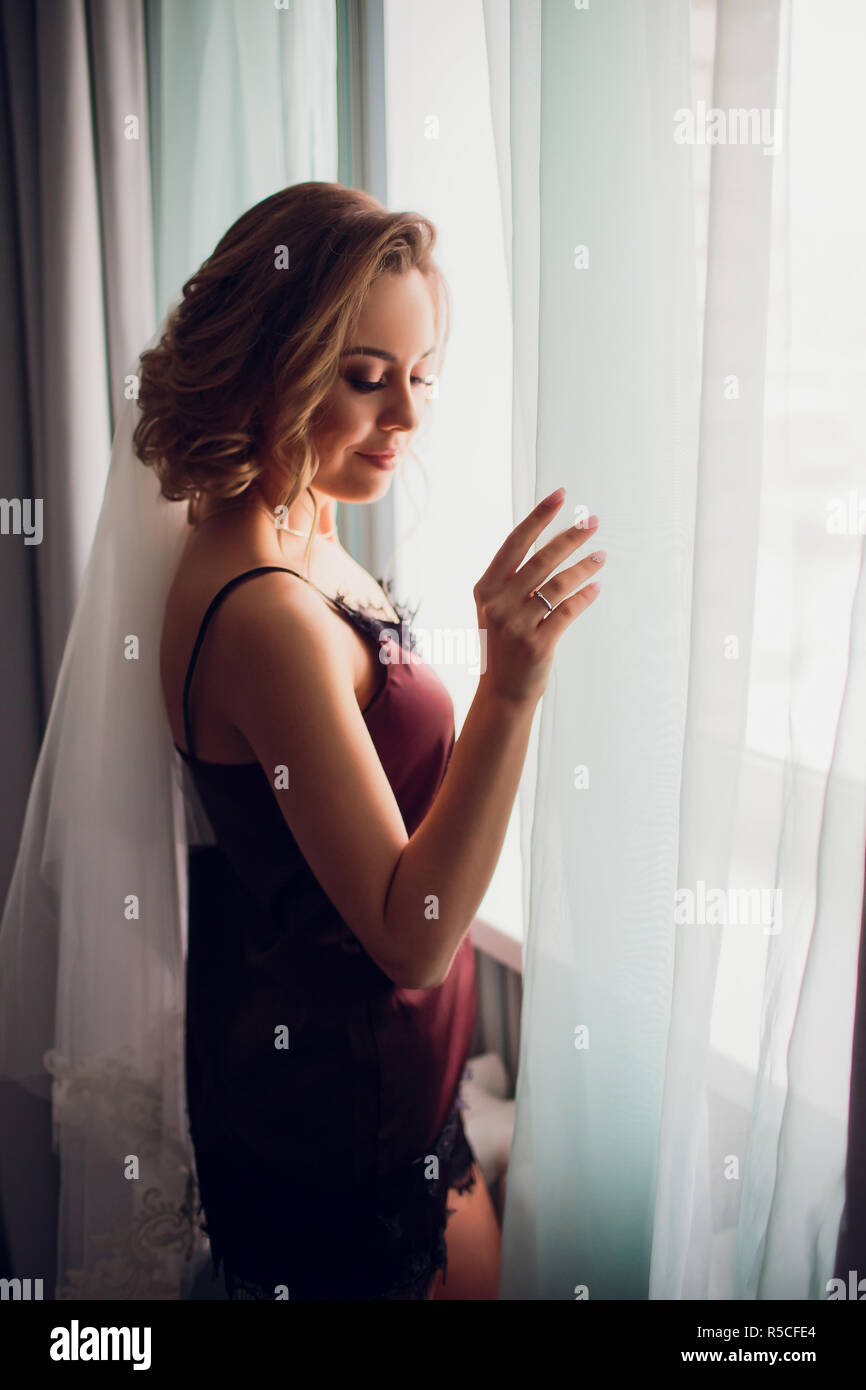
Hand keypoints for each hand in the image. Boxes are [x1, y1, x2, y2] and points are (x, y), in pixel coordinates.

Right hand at [473, 490, 603, 705]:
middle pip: (540, 559)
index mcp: (486, 588)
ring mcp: (516, 625)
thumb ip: (515, 579)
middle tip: (593, 521)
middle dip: (570, 537)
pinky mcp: (537, 644)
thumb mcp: (497, 608)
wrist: (502, 691)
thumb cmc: (504, 643)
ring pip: (557, 584)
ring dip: (583, 566)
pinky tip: (596, 587)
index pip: (515, 543)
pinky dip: (584, 597)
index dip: (539, 517)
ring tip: (601, 555)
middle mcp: (498, 604)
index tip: (561, 495)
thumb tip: (551, 542)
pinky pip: (567, 611)